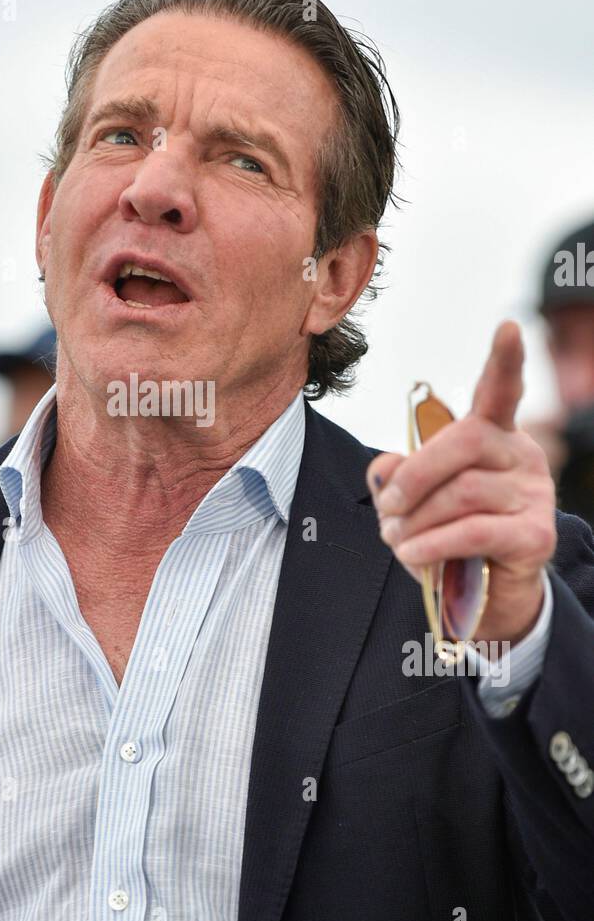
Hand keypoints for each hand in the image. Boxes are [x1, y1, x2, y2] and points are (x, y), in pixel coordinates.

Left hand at [367, 321, 556, 645]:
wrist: (487, 594)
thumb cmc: (447, 533)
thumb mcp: (413, 501)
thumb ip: (395, 477)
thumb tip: (383, 469)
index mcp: (493, 434)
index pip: (501, 390)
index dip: (505, 360)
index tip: (509, 327)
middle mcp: (521, 455)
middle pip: (463, 442)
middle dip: (413, 476)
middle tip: (386, 507)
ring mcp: (534, 494)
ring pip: (463, 492)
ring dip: (416, 521)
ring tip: (396, 540)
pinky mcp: (536, 535)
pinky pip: (473, 531)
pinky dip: (432, 545)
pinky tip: (411, 556)